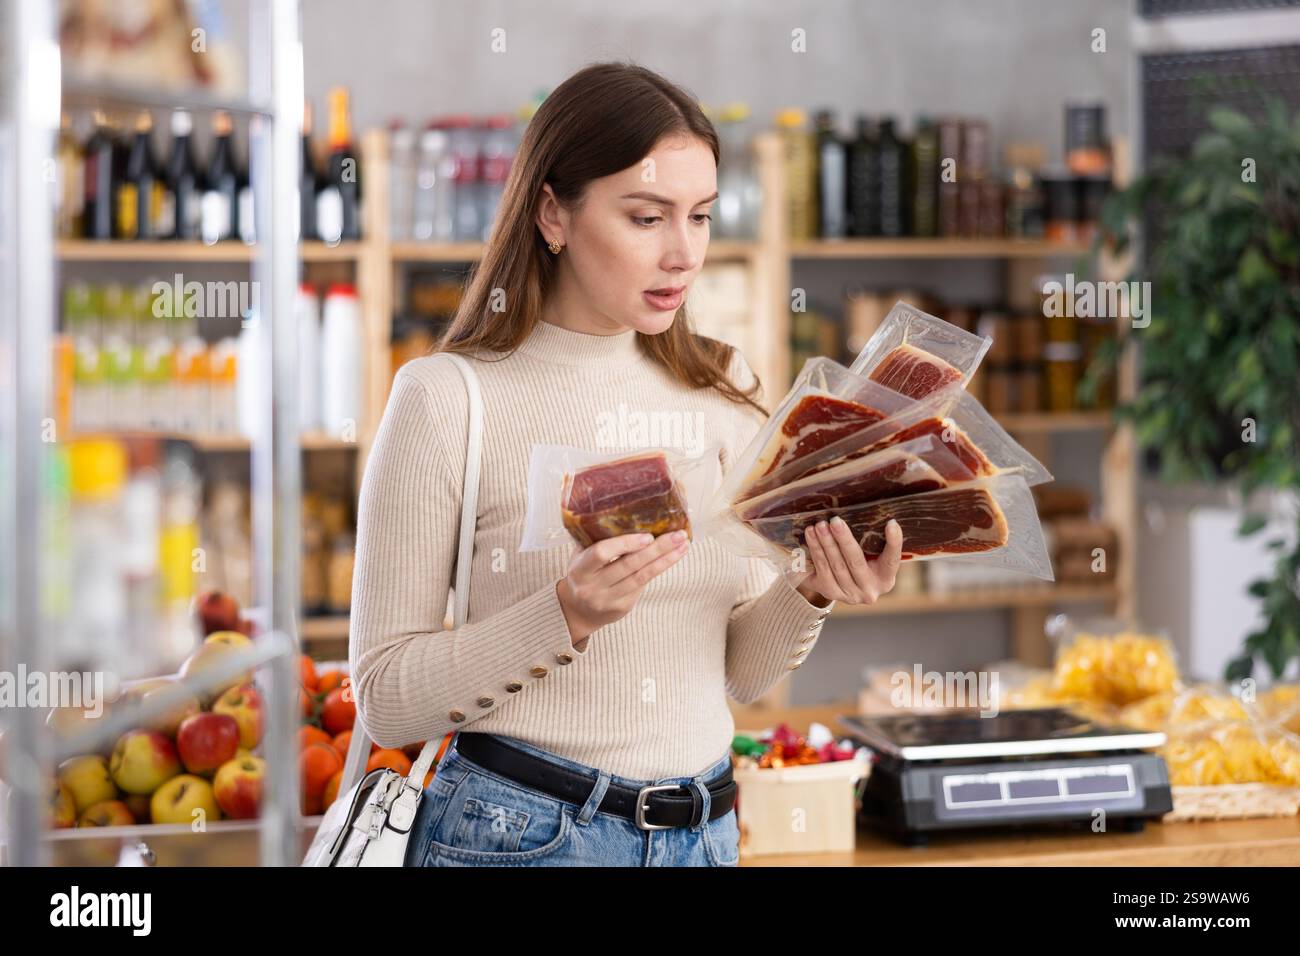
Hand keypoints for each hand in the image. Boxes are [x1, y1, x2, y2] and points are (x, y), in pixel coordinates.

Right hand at [555, 529, 689, 644]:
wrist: (577, 610)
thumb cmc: (583, 573)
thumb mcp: (580, 556)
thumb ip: (594, 538)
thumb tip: (624, 509)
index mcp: (579, 569)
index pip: (601, 553)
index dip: (625, 544)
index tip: (648, 535)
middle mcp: (592, 587)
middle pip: (629, 566)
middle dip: (657, 549)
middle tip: (678, 535)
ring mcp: (607, 600)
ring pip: (641, 578)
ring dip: (665, 560)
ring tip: (683, 545)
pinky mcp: (621, 608)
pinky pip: (642, 586)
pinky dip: (658, 569)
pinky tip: (672, 557)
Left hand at [797, 518, 901, 606]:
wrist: (841, 584)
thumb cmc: (861, 560)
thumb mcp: (872, 554)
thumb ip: (872, 540)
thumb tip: (869, 514)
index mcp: (885, 578)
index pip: (891, 560)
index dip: (894, 542)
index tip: (892, 523)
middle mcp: (869, 590)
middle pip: (856, 562)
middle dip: (844, 540)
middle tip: (835, 520)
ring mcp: (849, 595)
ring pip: (835, 566)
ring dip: (825, 543)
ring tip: (819, 525)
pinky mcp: (830, 592)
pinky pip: (821, 569)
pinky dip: (815, 550)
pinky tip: (811, 535)